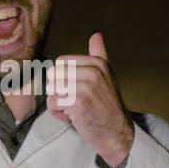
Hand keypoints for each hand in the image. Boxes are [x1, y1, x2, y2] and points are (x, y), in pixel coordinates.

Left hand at [47, 33, 134, 167]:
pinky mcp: (79, 102)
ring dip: (57, 102)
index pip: (61, 62)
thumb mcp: (107, 76)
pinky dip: (58, 113)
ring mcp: (87, 87)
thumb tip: (96, 35)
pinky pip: (53, 102)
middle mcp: (93, 72)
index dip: (62, 78)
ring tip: (72, 109)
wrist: (117, 133)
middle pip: (54, 74)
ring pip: (52, 88)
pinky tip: (72, 117)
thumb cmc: (108, 106)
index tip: (75, 89)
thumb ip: (99, 55)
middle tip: (73, 101)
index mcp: (98, 63)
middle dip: (58, 90)